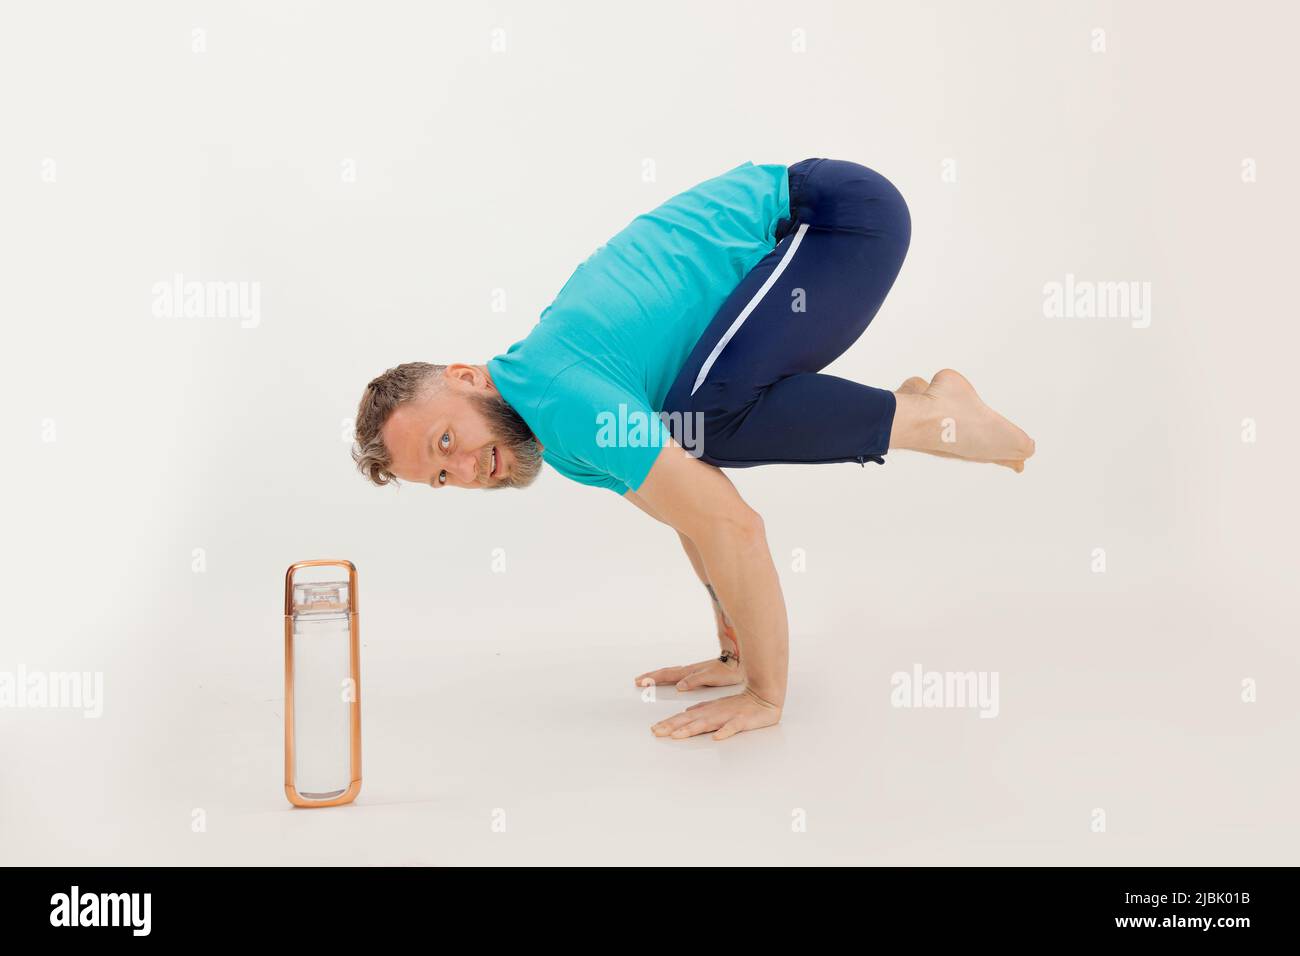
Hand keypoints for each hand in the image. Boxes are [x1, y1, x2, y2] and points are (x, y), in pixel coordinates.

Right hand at [634, 655, 743, 691]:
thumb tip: (678, 686)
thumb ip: (694, 680)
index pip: (667, 674)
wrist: (740, 662)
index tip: (640, 681)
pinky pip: (679, 675)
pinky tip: (671, 681)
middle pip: (666, 673)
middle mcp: (689, 671)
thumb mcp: (711, 676)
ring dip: (659, 676)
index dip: (653, 678)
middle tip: (637, 680)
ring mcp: (693, 672)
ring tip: (648, 679)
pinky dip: (670, 677)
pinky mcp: (698, 674)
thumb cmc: (727, 670)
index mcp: (689, 672)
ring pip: (672, 673)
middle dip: (651, 676)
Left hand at [650, 687, 781, 740]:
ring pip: (707, 723)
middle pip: (690, 721)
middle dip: (672, 726)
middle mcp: (714, 713)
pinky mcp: (743, 720)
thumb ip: (702, 710)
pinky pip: (733, 727)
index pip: (685, 718)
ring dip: (692, 729)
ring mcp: (728, 716)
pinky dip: (725, 731)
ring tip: (677, 736)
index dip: (669, 723)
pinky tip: (717, 737)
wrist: (764, 696)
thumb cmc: (741, 704)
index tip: (654, 730)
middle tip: (656, 732)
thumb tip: (685, 714)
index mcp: (708, 711)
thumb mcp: (718, 707)